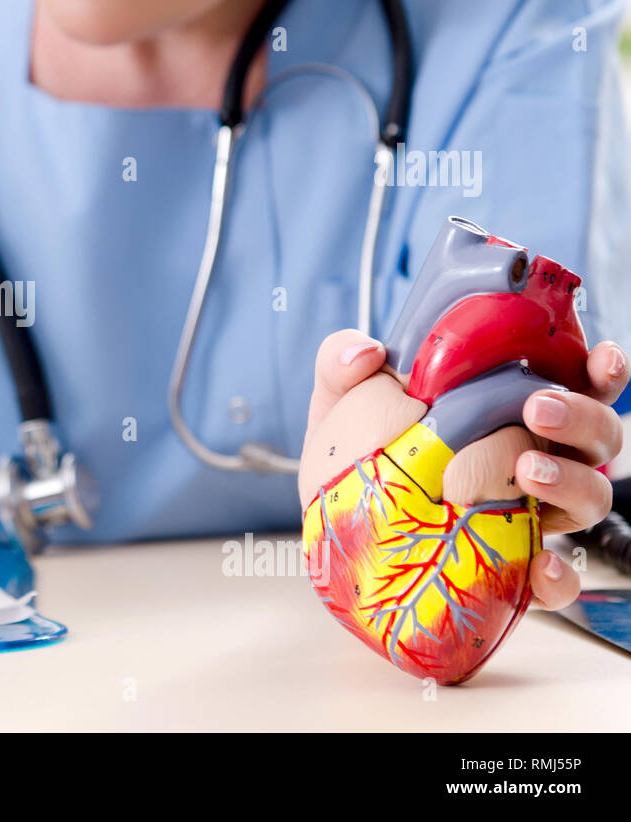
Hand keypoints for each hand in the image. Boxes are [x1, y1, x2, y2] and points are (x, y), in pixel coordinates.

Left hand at [301, 330, 625, 611]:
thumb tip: (365, 353)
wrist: (330, 524)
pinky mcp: (514, 567)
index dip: (602, 371)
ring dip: (574, 482)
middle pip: (598, 436)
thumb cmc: (353, 449)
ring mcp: (531, 512)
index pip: (576, 383)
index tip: (599, 358)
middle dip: (583, 419)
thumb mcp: (341, 401)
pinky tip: (541, 567)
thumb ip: (342, 362)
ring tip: (529, 470)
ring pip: (592, 498)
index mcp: (510, 408)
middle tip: (538, 409)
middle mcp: (537, 456)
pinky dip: (559, 577)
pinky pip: (558, 579)